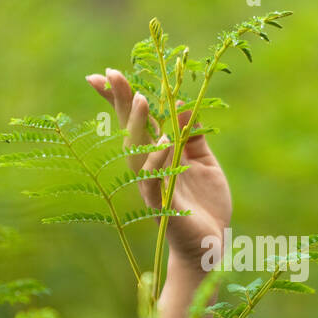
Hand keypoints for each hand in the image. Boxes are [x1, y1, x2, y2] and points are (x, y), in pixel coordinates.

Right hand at [85, 68, 232, 270]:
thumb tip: (186, 104)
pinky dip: (157, 162)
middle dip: (119, 103)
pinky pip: (154, 182)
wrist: (210, 245)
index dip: (120, 98)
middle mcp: (149, 168)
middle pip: (129, 130)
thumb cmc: (204, 205)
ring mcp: (153, 187)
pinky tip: (163, 141)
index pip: (136, 121)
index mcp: (158, 155)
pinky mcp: (163, 207)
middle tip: (111, 74)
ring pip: (136, 154)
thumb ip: (193, 136)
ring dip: (136, 127)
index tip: (107, 73)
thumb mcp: (204, 163)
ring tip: (141, 98)